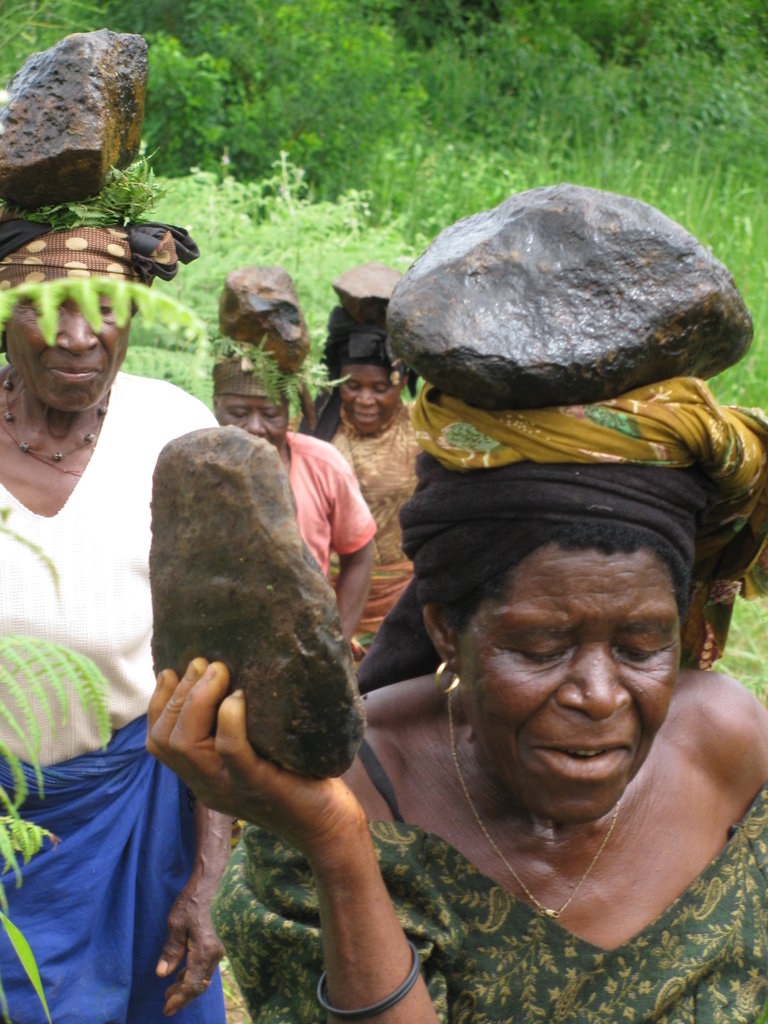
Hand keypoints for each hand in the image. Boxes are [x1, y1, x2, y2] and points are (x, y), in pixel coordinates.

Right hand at [147, 659, 367, 856]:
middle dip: (179, 694)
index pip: (158, 743)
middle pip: (165, 741)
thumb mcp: (256, 754)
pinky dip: (230, 719)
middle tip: (203, 663)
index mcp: (202, 777)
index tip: (172, 672)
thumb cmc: (297, 779)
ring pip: (187, 745)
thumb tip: (232, 674)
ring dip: (197, 699)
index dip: (159, 703)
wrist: (327, 825)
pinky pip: (230, 751)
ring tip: (217, 671)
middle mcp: (208, 785)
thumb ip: (237, 729)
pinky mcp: (259, 784)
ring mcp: (230, 787)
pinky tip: (238, 697)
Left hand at [156, 879, 224, 1015]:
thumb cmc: (192, 903)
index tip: (167, 1009)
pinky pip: (205, 968)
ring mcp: (217, 950)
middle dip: (183, 996)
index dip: (180, 999)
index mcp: (204, 951)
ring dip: (187, 986)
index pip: (192, 985)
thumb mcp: (176, 924)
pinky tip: (181, 973)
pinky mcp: (215, 945)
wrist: (210, 885)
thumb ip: (171, 951)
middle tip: (166, 1003)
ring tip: (170, 991)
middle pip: (199, 985)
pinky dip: (193, 975)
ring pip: (202, 978)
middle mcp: (214, 954)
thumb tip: (163, 974)